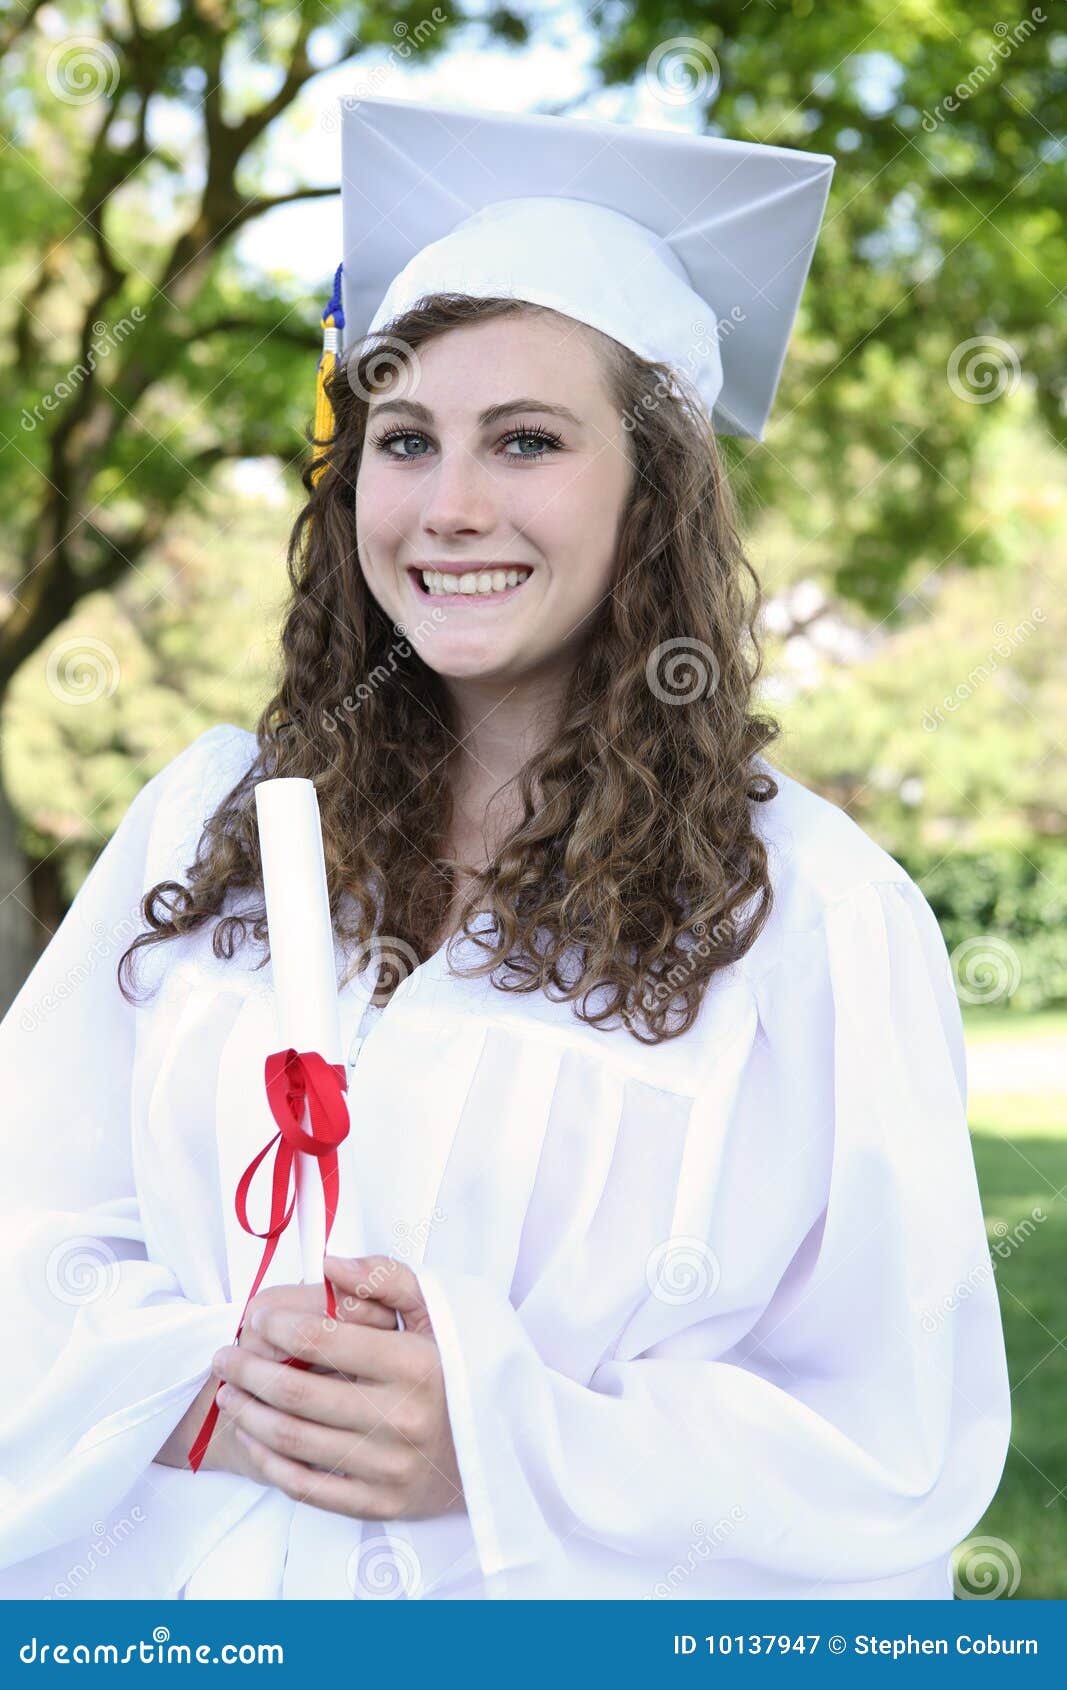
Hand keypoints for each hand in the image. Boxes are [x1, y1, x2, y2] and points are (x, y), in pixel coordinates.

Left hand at [209, 1254, 464, 1521]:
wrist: (511, 1444)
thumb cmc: (466, 1366)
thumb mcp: (443, 1312)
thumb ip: (388, 1278)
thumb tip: (329, 1262)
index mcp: (416, 1364)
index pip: (323, 1340)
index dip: (276, 1327)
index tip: (255, 1318)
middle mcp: (402, 1418)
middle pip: (298, 1393)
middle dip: (248, 1371)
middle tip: (223, 1356)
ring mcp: (391, 1467)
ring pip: (296, 1441)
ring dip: (249, 1415)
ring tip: (228, 1393)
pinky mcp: (385, 1503)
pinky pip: (311, 1487)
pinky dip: (272, 1462)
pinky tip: (254, 1438)